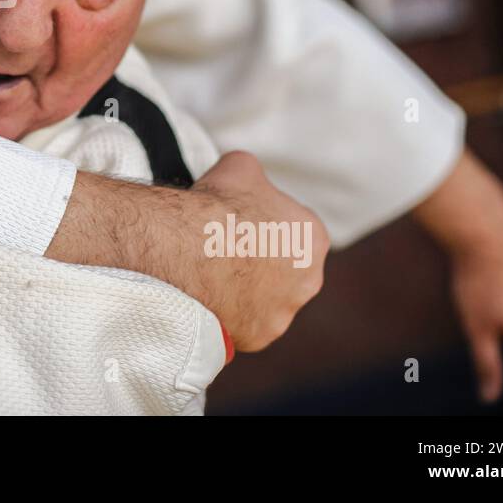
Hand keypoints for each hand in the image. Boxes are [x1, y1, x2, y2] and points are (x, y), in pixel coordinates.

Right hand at [183, 151, 329, 350]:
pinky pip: (241, 324)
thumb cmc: (218, 206)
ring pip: (264, 301)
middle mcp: (309, 280)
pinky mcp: (257, 336)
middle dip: (260, 261)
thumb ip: (254, 175)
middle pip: (284, 269)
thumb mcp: (240, 166)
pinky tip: (205, 297)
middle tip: (225, 249)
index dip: (263, 223)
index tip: (240, 222)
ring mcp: (283, 313)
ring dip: (245, 291)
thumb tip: (245, 175)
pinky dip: (226, 313)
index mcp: (313, 237)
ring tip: (210, 274)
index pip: (292, 229)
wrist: (190, 248)